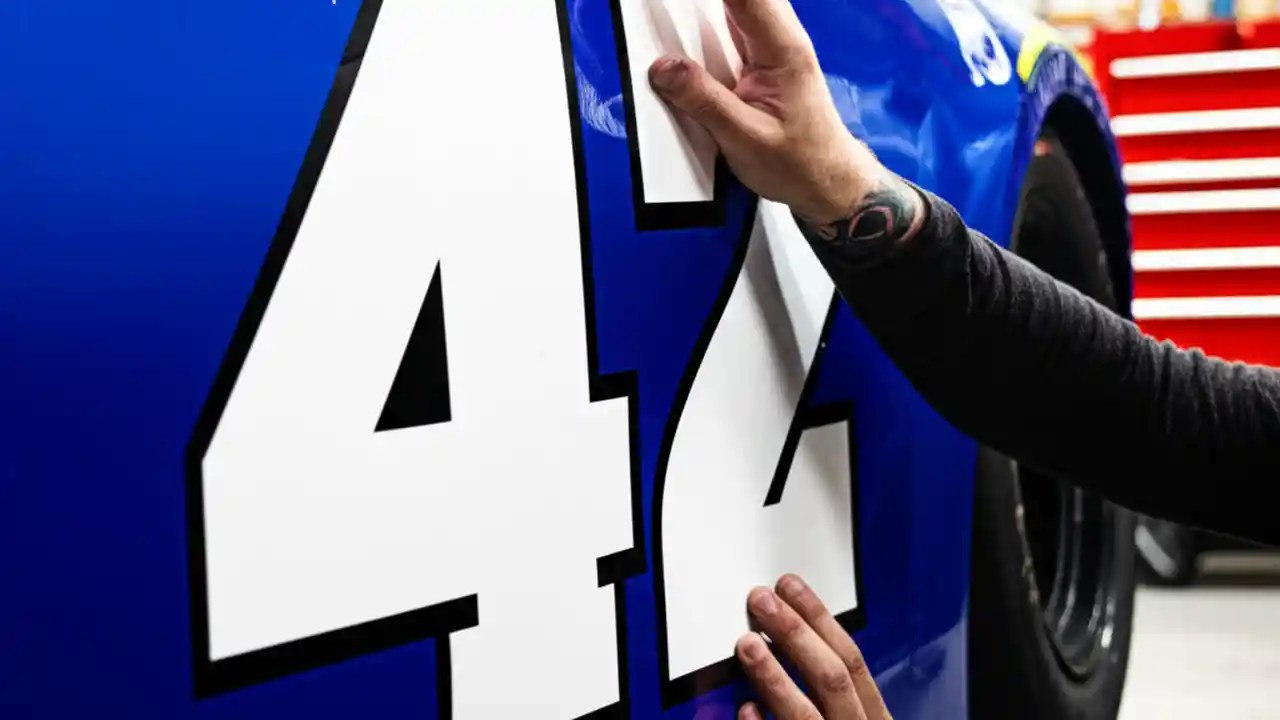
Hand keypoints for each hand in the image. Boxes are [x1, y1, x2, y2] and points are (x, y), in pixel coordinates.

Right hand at [647, 0, 920, 240]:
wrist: (825, 181)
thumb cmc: (798, 162)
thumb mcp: (743, 137)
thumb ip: (703, 100)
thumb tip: (663, 69)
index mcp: (782, 49)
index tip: (676, 3)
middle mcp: (781, 39)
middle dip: (704, 5)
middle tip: (669, 11)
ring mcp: (772, 48)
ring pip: (737, 7)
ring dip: (707, 12)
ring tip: (674, 20)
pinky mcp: (761, 61)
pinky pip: (733, 29)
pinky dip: (710, 28)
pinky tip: (690, 39)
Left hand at [736, 574, 891, 719]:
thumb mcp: (849, 717)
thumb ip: (828, 688)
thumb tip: (788, 636)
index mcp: (872, 718)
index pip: (852, 660)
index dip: (820, 619)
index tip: (789, 587)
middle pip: (832, 678)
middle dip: (797, 635)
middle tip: (762, 602)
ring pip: (805, 714)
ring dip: (775, 676)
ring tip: (747, 644)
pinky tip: (746, 707)